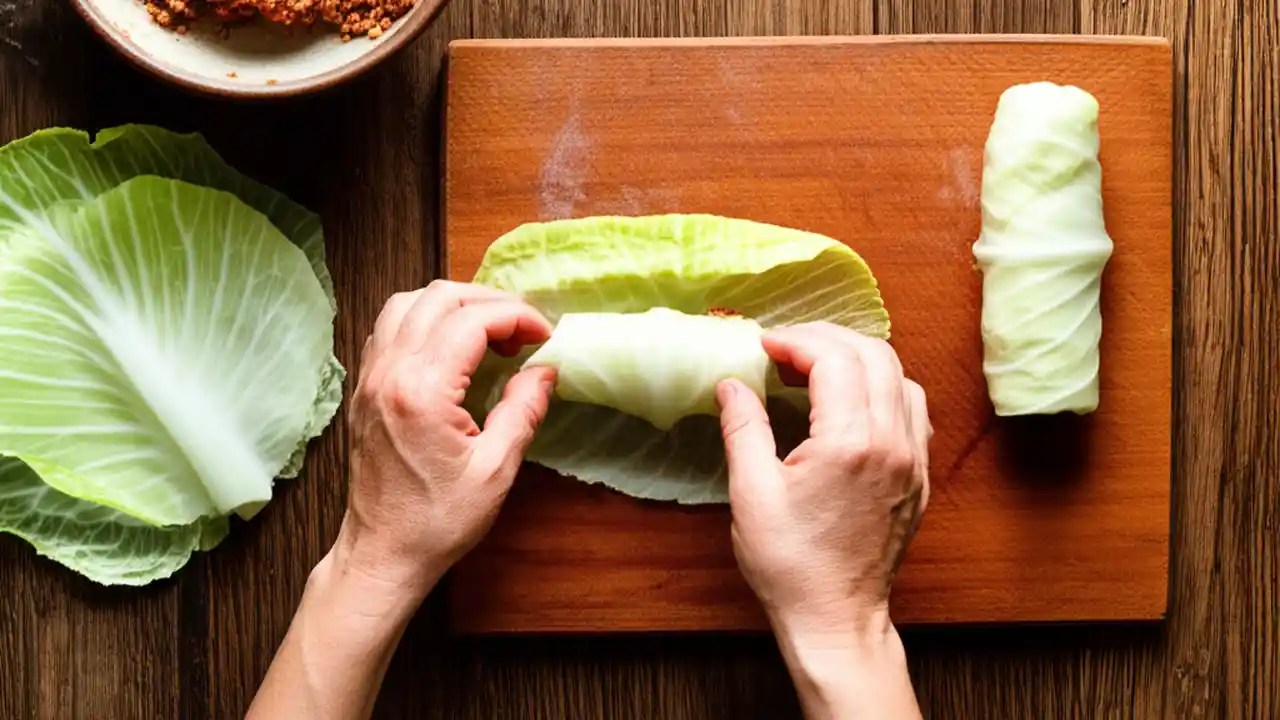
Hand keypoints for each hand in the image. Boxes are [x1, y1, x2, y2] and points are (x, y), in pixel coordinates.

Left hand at [339, 280, 555, 596]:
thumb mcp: (496, 470)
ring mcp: (368, 378)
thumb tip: (545, 370)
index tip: (543, 336)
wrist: (381, 553)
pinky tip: (450, 345)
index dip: (516, 317)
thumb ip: (522, 411)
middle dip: (489, 302)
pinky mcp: (362, 388)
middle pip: (439, 297)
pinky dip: (423, 320)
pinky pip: (388, 327)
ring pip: (406, 302)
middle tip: (522, 329)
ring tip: (488, 330)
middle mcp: (388, 373)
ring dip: (452, 304)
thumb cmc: (438, 521)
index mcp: (421, 391)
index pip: (472, 320)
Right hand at [716, 322, 930, 638]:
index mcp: (850, 443)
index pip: (834, 358)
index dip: (796, 340)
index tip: (764, 346)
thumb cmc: (790, 564)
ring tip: (814, 368)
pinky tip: (849, 402)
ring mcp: (912, 459)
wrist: (836, 618)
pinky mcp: (918, 476)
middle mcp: (892, 442)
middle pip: (873, 354)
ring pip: (900, 377)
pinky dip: (882, 388)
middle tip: (786, 348)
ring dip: (858, 359)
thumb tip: (731, 384)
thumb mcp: (751, 493)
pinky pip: (912, 409)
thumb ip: (743, 428)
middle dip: (827, 338)